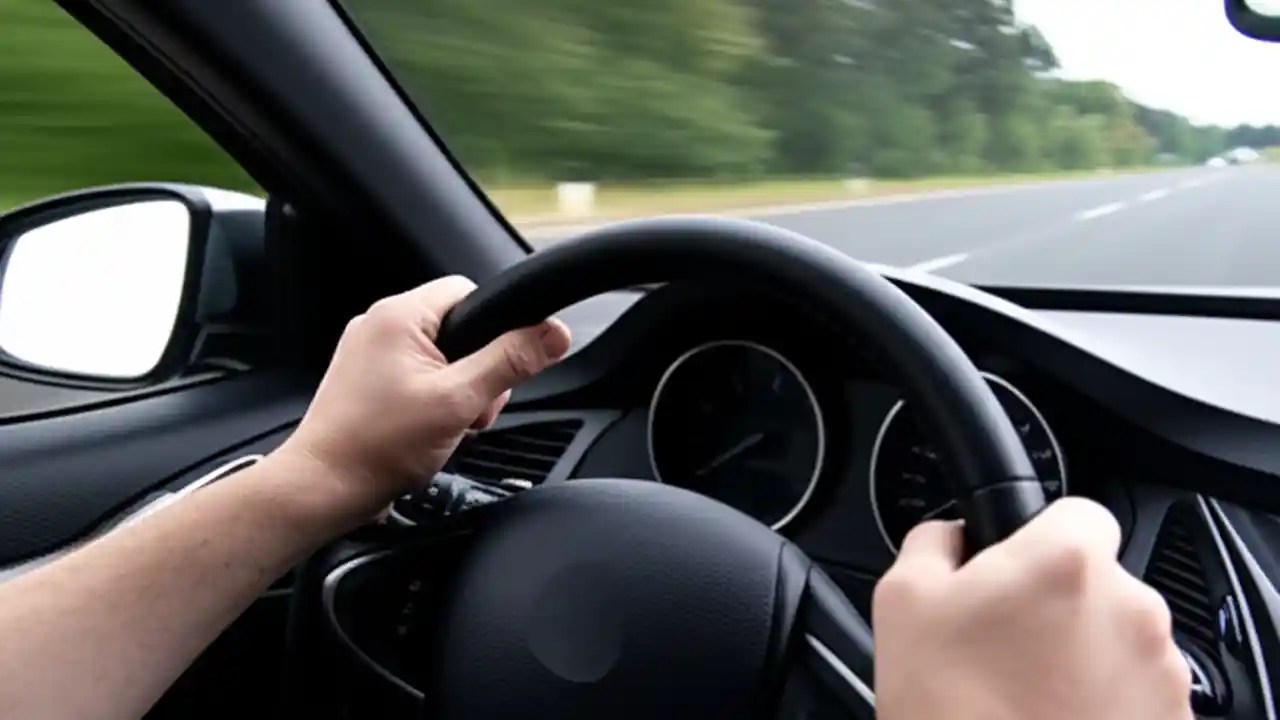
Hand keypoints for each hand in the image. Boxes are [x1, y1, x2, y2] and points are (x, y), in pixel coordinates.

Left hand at [276, 276, 570, 521]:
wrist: (323, 489)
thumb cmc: (376, 447)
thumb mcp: (459, 402)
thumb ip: (510, 362)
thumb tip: (553, 333)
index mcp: (399, 316)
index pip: (469, 291)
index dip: (496, 328)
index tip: (502, 366)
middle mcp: (379, 325)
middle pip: (459, 328)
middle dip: (478, 371)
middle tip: (471, 410)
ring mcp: (368, 354)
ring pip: (441, 357)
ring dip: (458, 391)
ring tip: (448, 426)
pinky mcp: (365, 381)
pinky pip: (417, 377)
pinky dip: (434, 401)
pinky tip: (429, 431)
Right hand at [873, 498, 1191, 719]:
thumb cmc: (951, 713)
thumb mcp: (901, 602)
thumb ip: (934, 541)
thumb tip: (951, 534)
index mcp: (1066, 563)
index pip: (1077, 511)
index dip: (1038, 540)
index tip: (1013, 573)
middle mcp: (1132, 609)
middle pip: (1099, 581)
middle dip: (1058, 604)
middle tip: (1005, 646)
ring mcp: (1161, 672)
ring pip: (1120, 638)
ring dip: (1084, 655)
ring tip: (1027, 695)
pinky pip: (1137, 692)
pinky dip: (1104, 703)